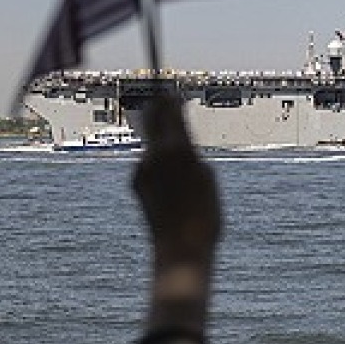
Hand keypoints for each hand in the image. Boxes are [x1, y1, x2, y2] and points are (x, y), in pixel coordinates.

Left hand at [132, 95, 220, 332]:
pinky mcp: (136, 184)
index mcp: (177, 150)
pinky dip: (158, 161)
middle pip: (151, 119)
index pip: (170, 112)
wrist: (180, 250)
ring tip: (177, 144)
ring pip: (151, 142)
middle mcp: (154, 155)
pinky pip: (148, 162)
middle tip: (167, 102)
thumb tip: (181, 143)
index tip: (177, 93)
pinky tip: (170, 175)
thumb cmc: (204, 217)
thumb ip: (194, 155)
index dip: (173, 99)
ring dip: (161, 138)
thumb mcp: (208, 179)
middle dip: (159, 109)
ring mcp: (142, 169)